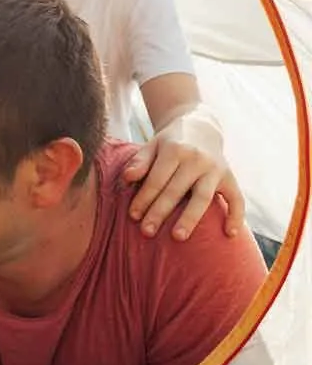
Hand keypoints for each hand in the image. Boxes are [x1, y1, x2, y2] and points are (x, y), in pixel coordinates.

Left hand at [125, 115, 245, 240]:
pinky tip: (229, 235)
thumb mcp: (153, 145)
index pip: (157, 179)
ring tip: (178, 237)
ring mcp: (216, 169)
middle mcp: (197, 159)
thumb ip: (140, 161)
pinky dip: (236, 216)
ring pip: (203, 197)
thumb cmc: (170, 142)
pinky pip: (237, 199)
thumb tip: (127, 177)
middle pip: (176, 190)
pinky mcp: (230, 178)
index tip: (133, 216)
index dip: (144, 198)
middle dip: (160, 212)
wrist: (201, 127)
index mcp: (175, 150)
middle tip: (147, 231)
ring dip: (190, 218)